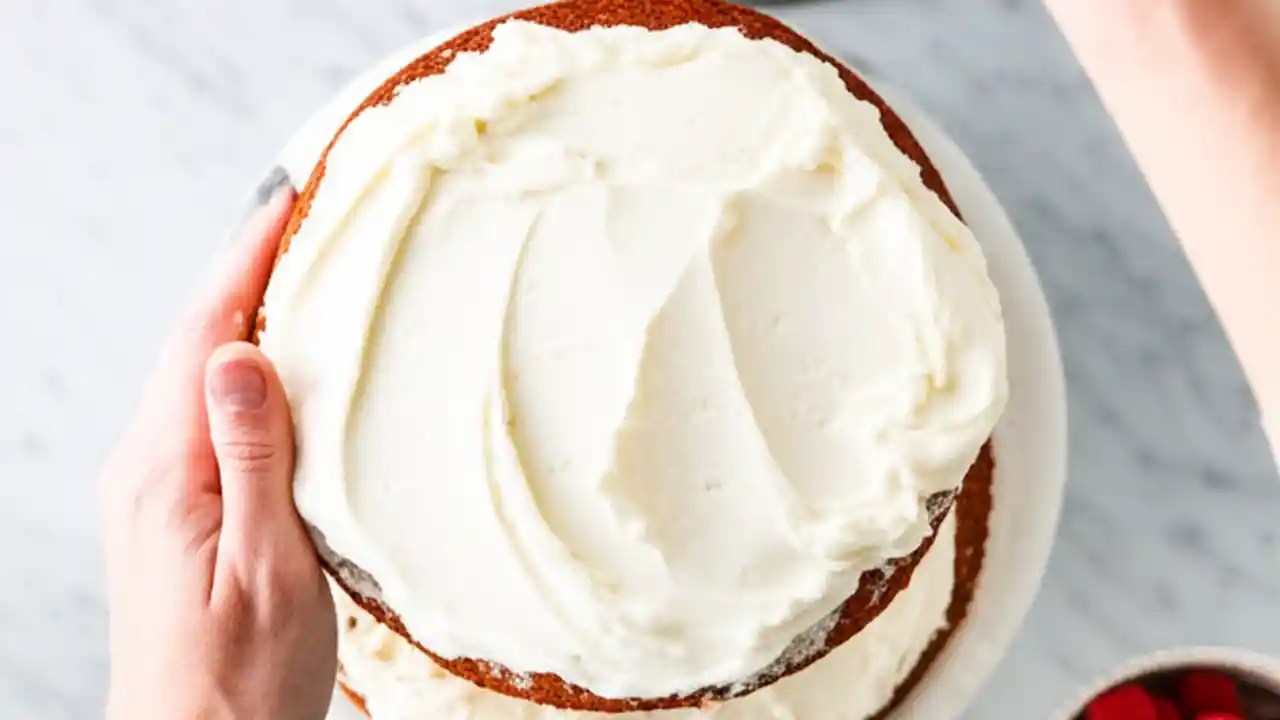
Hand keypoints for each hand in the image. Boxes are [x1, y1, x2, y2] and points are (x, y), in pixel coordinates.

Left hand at [101, 188, 335, 719]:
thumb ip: (252, 458)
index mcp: (167, 475)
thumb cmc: (241, 681)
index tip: (287, 199)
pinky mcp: (166, 508)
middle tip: (304, 214)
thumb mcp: (268, 570)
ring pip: (195, 373)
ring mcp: (150, 488)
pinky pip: (200, 410)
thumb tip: (240, 353)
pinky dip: (239, 365)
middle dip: (245, 270)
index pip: (206, 338)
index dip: (247, 261)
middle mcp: (144, 469)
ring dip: (243, 312)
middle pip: (193, 342)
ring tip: (298, 267)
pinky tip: (276, 362)